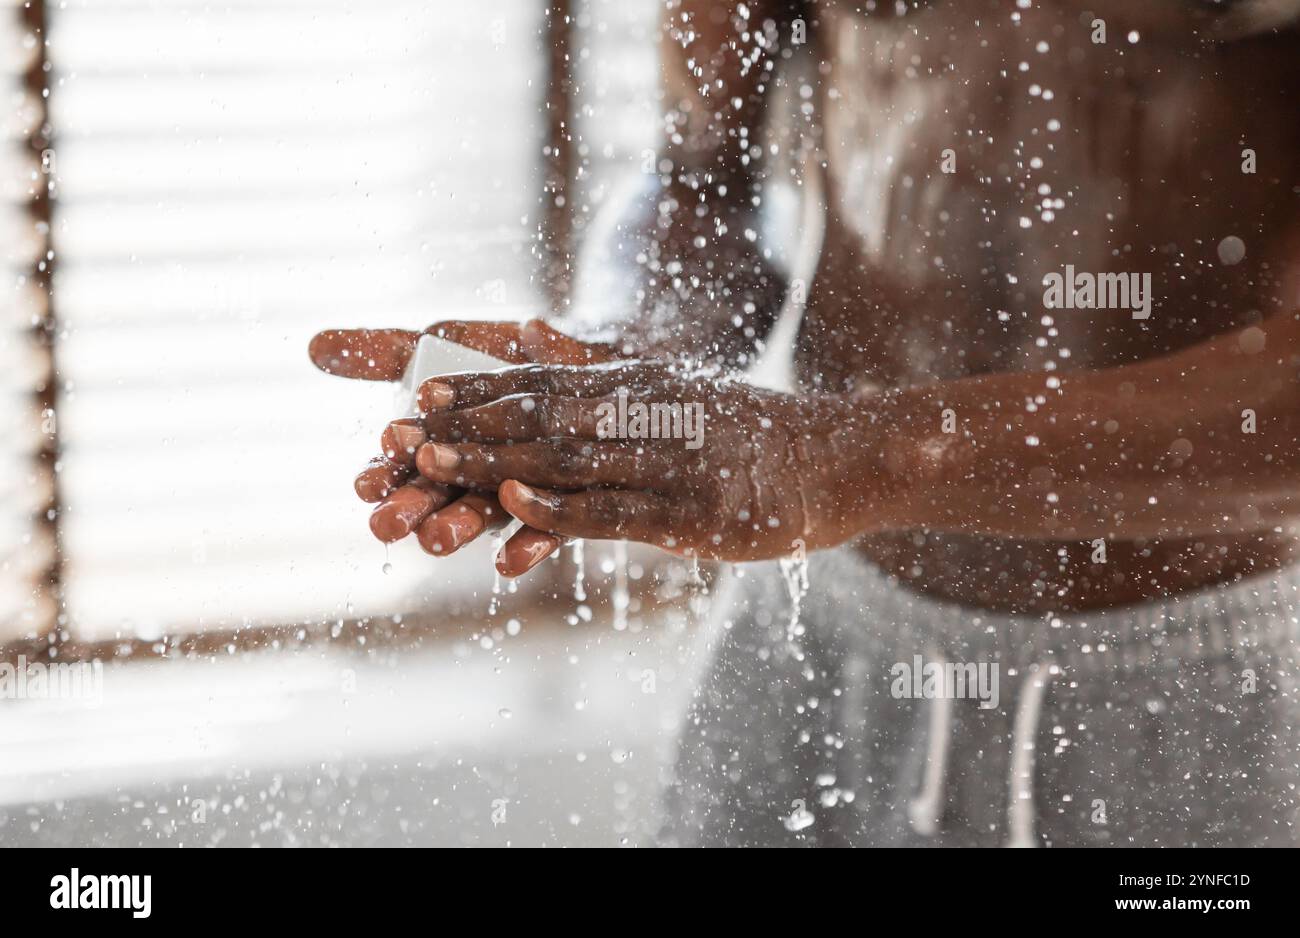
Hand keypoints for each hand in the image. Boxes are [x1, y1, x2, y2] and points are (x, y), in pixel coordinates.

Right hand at [309, 319, 619, 575]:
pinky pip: (552, 526)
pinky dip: (530, 543)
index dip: (383, 475)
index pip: (403, 462)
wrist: (589, 351)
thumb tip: (314, 346)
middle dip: (413, 508)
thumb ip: (385, 352)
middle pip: (440, 493)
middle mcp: (476, 472)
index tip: (363, 484)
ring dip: (461, 526)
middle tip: (386, 524)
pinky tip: (510, 562)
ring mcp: (520, 488)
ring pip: (488, 513)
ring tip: (437, 538)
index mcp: (439, 440)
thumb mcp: (444, 341)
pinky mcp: (569, 498)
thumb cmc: (504, 353)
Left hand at [407, 360, 873, 563]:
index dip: (474, 392)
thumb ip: (607, 374)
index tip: (413, 397)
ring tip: (430, 464)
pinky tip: (514, 503)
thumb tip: (541, 343)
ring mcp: (662, 460)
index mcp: (634, 384)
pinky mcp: (686, 510)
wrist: (836, 455)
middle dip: (462, 428)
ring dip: (490, 462)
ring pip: (560, 458)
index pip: (538, 383)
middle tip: (395, 438)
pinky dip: (558, 506)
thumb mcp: (676, 390)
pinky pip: (611, 508)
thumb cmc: (751, 431)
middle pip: (534, 417)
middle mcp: (641, 413)